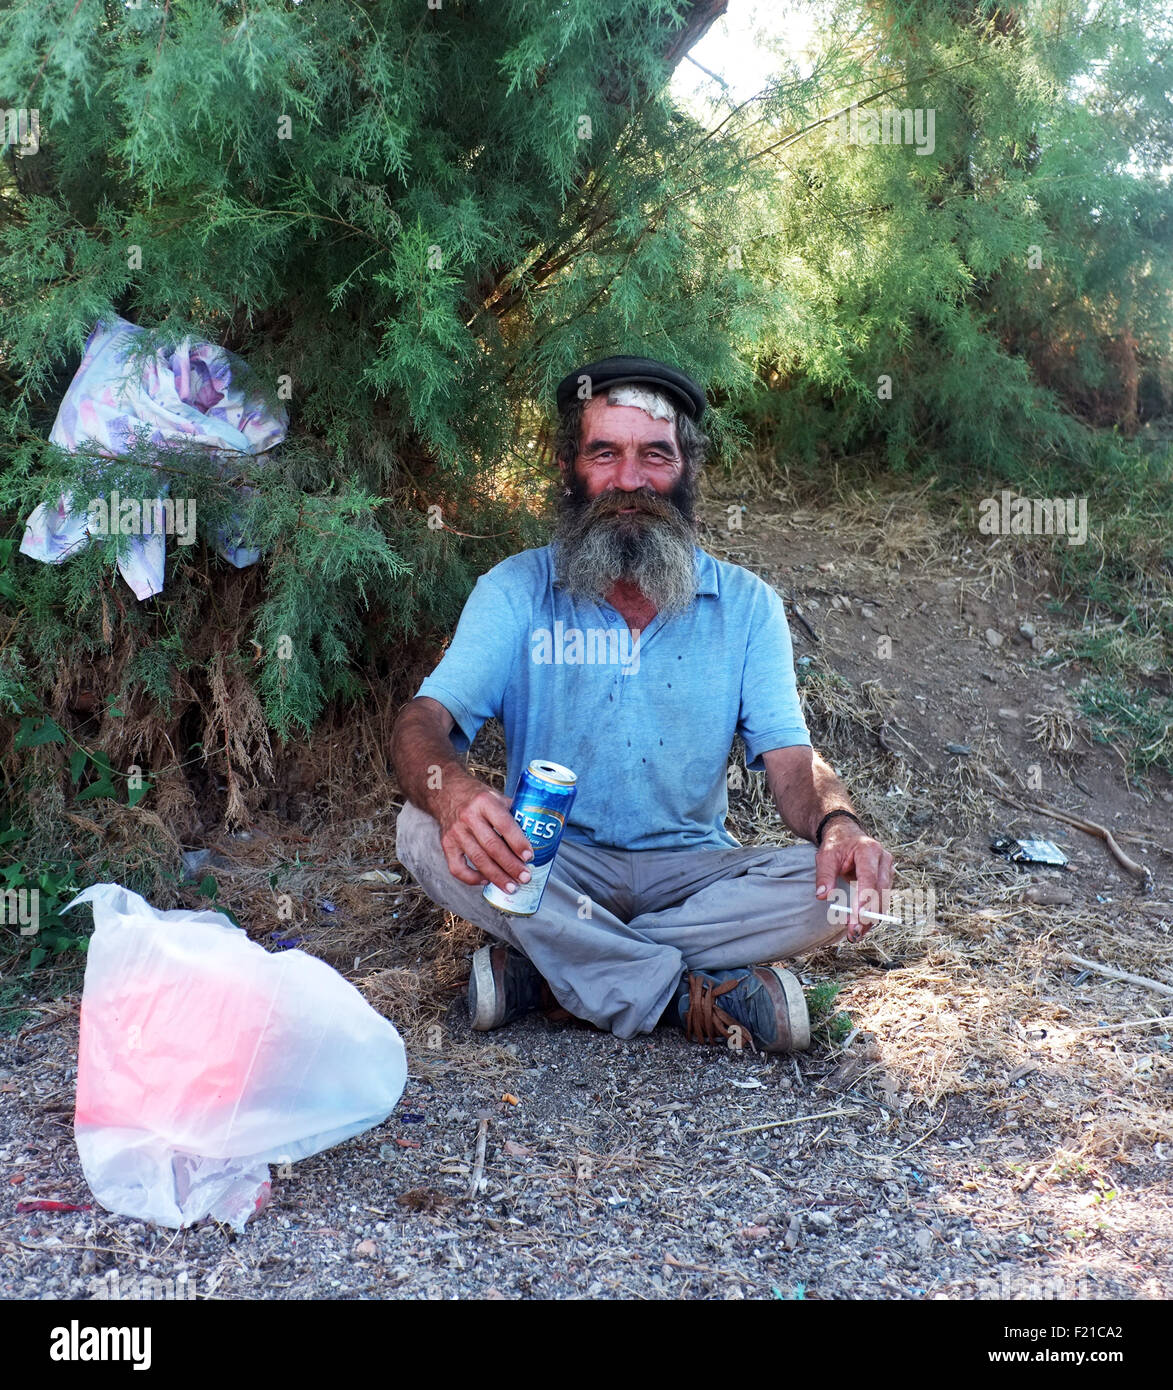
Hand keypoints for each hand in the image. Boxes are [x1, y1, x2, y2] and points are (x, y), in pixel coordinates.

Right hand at [434, 776, 533, 894]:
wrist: (446, 792)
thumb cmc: (477, 797)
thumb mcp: (496, 796)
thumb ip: (513, 813)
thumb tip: (536, 834)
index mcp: (485, 802)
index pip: (504, 824)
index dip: (518, 842)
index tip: (529, 857)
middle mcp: (469, 817)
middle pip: (492, 846)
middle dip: (511, 865)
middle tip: (525, 877)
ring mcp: (456, 832)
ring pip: (478, 859)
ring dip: (497, 876)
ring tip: (511, 886)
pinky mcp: (446, 845)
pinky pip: (457, 868)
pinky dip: (472, 878)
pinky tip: (486, 880)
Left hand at [814, 821, 893, 942]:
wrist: (846, 835)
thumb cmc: (836, 845)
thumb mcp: (825, 856)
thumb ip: (824, 875)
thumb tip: (823, 896)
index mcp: (869, 850)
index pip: (869, 877)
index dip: (865, 898)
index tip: (859, 916)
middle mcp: (883, 860)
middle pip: (879, 891)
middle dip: (868, 914)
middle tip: (854, 932)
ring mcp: (888, 870)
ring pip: (882, 898)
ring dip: (871, 918)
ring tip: (855, 934)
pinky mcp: (886, 879)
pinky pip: (881, 899)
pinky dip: (871, 914)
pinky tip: (861, 926)